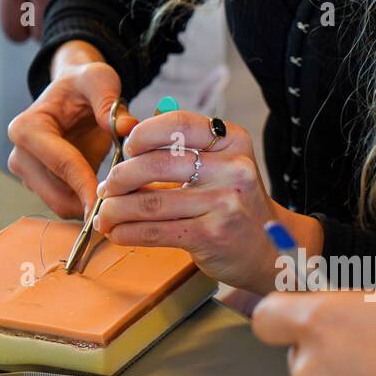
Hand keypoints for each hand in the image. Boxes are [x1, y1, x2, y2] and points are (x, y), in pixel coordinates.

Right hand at [7, 42, 138, 218]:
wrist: (72, 94)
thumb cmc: (83, 85)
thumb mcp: (98, 80)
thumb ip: (109, 101)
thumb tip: (127, 128)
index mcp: (27, 128)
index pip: (62, 165)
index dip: (87, 186)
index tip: (111, 204)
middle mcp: (20, 156)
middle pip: (58, 195)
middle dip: (91, 202)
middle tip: (127, 203)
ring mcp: (28, 175)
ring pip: (63, 206)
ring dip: (91, 207)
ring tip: (122, 197)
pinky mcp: (41, 187)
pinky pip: (68, 206)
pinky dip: (88, 205)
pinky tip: (111, 196)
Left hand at [92, 110, 323, 292]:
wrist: (270, 251)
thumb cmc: (237, 208)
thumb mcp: (222, 170)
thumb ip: (183, 152)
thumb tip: (127, 138)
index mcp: (233, 143)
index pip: (179, 124)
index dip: (143, 133)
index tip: (127, 148)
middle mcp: (232, 169)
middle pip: (157, 164)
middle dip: (120, 177)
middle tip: (107, 189)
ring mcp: (224, 203)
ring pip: (150, 201)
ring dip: (116, 210)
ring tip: (105, 215)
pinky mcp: (212, 235)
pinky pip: (155, 231)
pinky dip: (128, 232)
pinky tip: (118, 233)